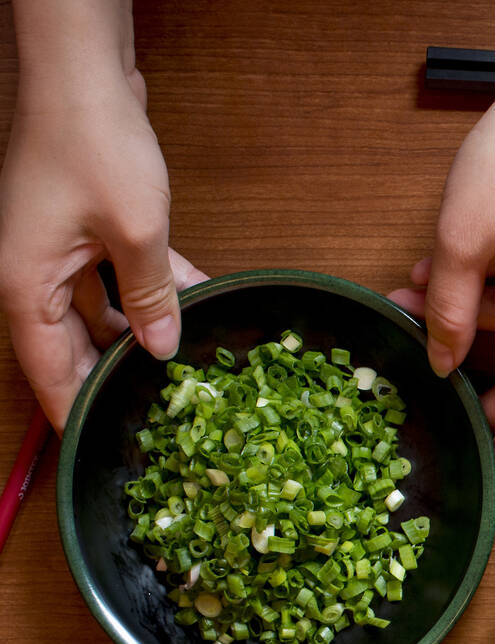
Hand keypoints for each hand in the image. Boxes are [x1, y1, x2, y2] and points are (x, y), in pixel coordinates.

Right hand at [0, 70, 206, 429]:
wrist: (84, 72)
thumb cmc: (94, 143)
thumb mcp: (137, 233)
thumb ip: (152, 297)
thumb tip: (162, 349)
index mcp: (26, 287)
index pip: (47, 373)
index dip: (76, 413)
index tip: (104, 447)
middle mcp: (31, 274)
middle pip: (73, 348)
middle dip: (116, 377)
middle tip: (159, 413)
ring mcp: (54, 251)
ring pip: (99, 313)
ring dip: (143, 333)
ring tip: (186, 368)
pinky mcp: (80, 230)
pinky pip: (114, 276)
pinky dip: (149, 291)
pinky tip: (195, 306)